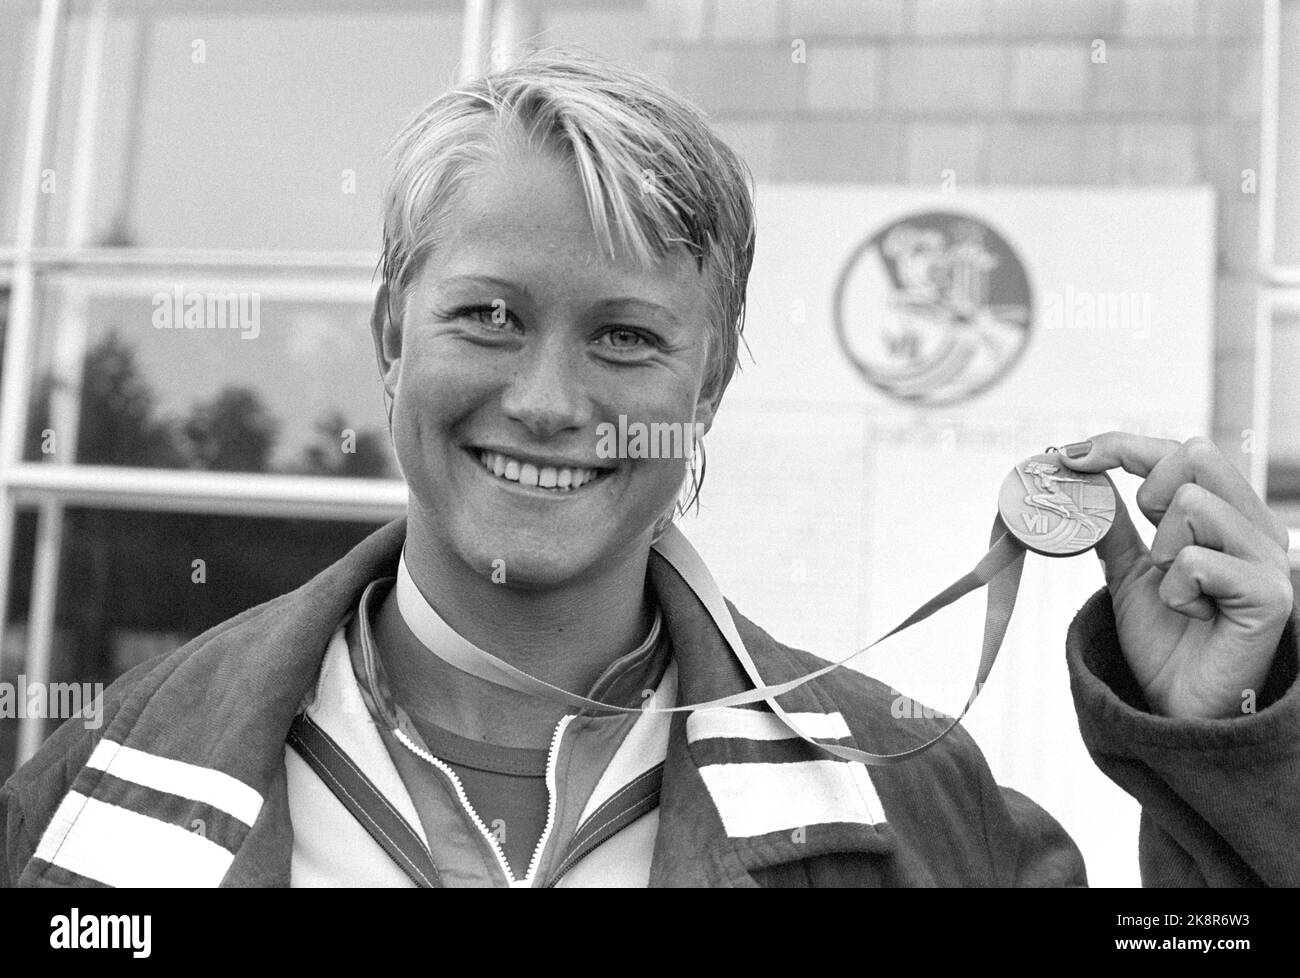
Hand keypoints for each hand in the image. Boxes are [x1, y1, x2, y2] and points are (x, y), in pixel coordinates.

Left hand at [1058, 433, 1293, 719]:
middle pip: (1196, 454)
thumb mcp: (1128, 571)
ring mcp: (1270, 558)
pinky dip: (1176, 592)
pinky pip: (1196, 561)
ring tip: (1179, 595)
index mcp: (1227, 514)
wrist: (1179, 704)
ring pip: (1192, 504)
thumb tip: (1081, 476)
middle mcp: (1257, 526)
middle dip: (1151, 494)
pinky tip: (1194, 616)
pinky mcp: (1272, 594)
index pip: (1182, 450)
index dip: (1123, 445)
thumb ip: (1112, 524)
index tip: (1069, 456)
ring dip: (1162, 555)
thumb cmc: (1165, 640)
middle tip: (1151, 551)